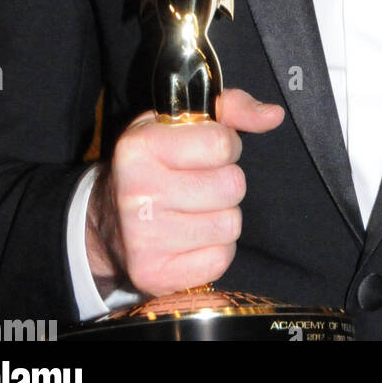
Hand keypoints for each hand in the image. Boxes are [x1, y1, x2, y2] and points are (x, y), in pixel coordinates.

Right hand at [86, 88, 283, 296]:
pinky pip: (220, 259)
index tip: (209, 150)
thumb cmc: (156, 161)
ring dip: (222, 215)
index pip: (222, 144)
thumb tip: (274, 115)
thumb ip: (231, 108)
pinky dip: (214, 249)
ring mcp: (143, 238)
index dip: (226, 146)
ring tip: (195, 209)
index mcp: (141, 146)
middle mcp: (138, 192)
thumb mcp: (182, 121)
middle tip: (201, 182)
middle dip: (227, 182)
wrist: (106, 220)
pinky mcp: (154, 274)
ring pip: (230, 224)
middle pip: (232, 186)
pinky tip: (191, 237)